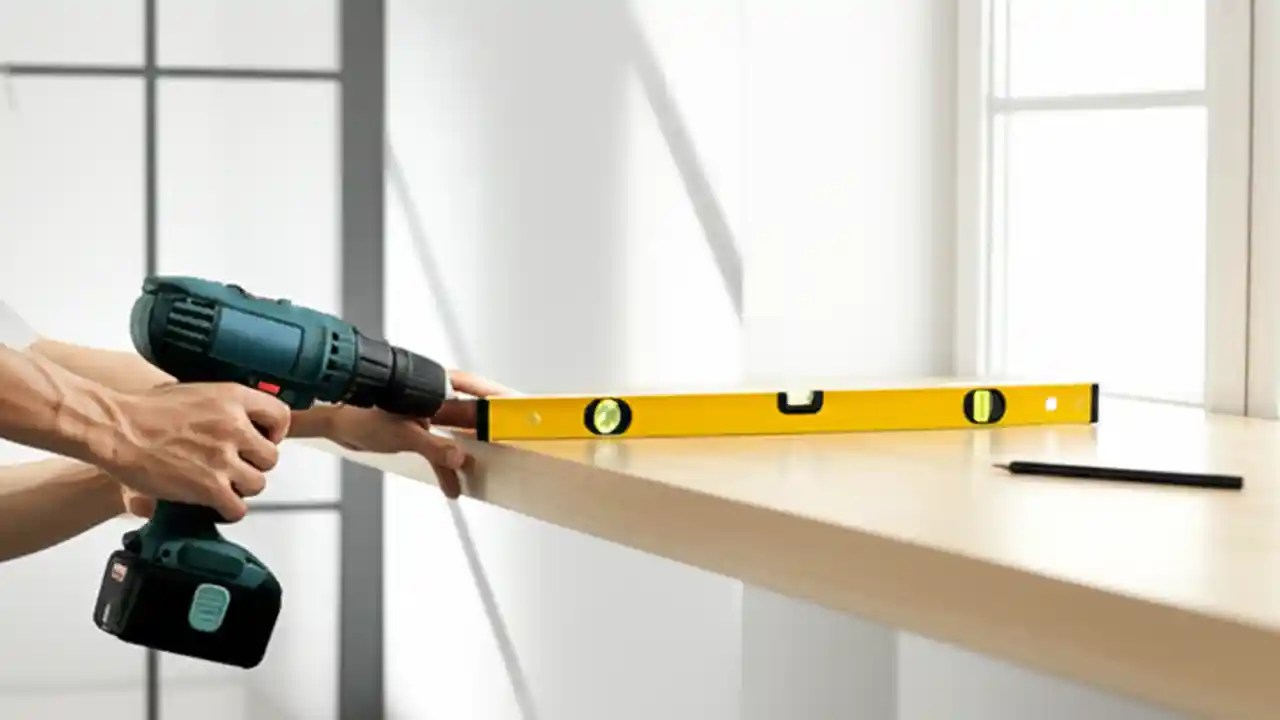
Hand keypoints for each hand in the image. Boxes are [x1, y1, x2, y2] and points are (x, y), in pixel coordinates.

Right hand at [96, 382, 290, 521]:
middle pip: (271, 457)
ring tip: (220, 484)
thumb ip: (225, 408)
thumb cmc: (146, 410)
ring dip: (240, 488)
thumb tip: (245, 423)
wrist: (116, 427)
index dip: (274, 432)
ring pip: (257, 484)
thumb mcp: (196, 394)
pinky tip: (214, 504)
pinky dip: (228, 510)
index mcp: (233, 398)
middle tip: (234, 466)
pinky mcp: (210, 486)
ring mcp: (223, 457)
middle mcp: (235, 426)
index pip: (281, 416)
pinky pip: (238, 508)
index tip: (263, 440)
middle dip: (254, 464)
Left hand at [321, 369, 512, 498]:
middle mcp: (433, 397)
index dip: (496, 401)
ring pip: (455, 435)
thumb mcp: (404, 436)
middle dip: (485, 434)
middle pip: (470, 415)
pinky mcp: (418, 428)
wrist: (335, 426)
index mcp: (433, 387)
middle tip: (505, 446)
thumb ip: (435, 448)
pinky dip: (444, 465)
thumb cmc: (360, 418)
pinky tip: (450, 484)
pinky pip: (441, 447)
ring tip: (470, 480)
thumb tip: (459, 458)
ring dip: (461, 459)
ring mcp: (426, 413)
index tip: (515, 409)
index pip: (475, 391)